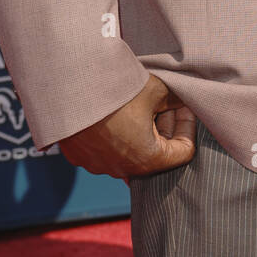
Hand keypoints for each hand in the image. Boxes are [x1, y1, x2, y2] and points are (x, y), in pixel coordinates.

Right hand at [59, 73, 195, 180]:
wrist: (68, 85)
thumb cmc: (116, 90)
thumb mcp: (155, 88)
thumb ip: (176, 97)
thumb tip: (186, 97)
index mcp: (147, 159)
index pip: (184, 151)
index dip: (188, 125)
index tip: (184, 105)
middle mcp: (123, 170)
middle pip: (156, 151)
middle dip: (164, 124)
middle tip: (163, 99)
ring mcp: (98, 165)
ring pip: (129, 150)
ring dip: (139, 129)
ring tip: (138, 101)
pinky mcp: (79, 155)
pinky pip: (104, 148)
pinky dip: (114, 132)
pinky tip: (113, 109)